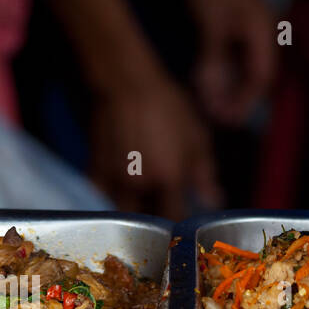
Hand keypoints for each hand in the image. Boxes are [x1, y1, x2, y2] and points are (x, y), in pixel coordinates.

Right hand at [87, 73, 223, 217]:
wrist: (124, 84)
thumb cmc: (166, 107)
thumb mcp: (196, 136)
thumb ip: (205, 174)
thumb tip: (214, 202)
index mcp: (168, 180)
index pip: (175, 219)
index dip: (180, 224)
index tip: (183, 221)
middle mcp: (139, 187)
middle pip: (146, 222)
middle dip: (155, 224)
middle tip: (162, 211)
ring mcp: (113, 181)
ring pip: (123, 211)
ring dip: (134, 212)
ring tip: (143, 202)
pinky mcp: (94, 171)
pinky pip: (103, 196)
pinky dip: (113, 198)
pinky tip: (121, 189)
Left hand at [188, 0, 276, 125]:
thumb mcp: (211, 24)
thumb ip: (214, 58)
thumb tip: (213, 91)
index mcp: (263, 32)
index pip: (261, 77)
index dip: (246, 101)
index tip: (230, 118)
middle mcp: (263, 33)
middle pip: (256, 75)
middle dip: (238, 99)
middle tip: (219, 118)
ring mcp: (252, 30)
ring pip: (245, 68)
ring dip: (230, 88)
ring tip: (212, 107)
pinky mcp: (239, 27)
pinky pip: (236, 57)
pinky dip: (224, 73)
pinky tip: (208, 84)